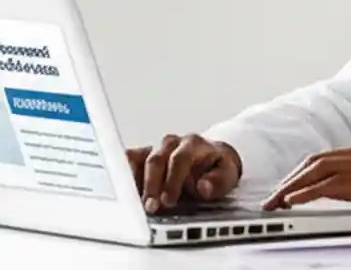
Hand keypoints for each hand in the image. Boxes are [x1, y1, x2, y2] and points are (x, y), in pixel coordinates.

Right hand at [126, 133, 242, 213]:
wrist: (210, 158)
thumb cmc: (216, 168)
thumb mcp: (227, 175)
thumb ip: (217, 182)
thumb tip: (203, 187)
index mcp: (193, 144)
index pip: (180, 159)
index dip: (173, 180)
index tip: (168, 200)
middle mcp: (172, 143)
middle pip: (156, 160)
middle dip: (152, 185)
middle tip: (151, 207)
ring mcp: (156, 148)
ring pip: (139, 160)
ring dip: (135, 182)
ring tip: (134, 203)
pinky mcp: (144, 155)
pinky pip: (130, 159)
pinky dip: (125, 174)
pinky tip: (124, 190)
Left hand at [261, 140, 350, 228]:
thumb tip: (335, 193)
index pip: (326, 157)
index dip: (302, 172)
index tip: (286, 187)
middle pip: (316, 159)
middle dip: (291, 178)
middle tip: (273, 196)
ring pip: (318, 168)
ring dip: (292, 185)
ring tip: (276, 201)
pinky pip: (329, 184)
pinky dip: (307, 191)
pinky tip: (294, 201)